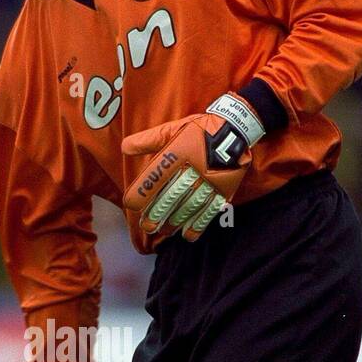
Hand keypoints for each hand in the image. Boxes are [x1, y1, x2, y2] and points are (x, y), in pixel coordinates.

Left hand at [122, 93, 263, 240]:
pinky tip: (188, 234)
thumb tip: (124, 147)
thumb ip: (149, 140)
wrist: (237, 127)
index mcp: (179, 151)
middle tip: (147, 226)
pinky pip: (211, 209)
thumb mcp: (174, 128)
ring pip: (190, 204)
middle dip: (158, 212)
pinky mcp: (225, 187)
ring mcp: (211, 179)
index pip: (156, 174)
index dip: (142, 190)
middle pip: (173, 194)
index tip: (130, 203)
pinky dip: (199, 223)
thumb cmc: (200, 129)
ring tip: (165, 231)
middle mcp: (195, 167)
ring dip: (176, 220)